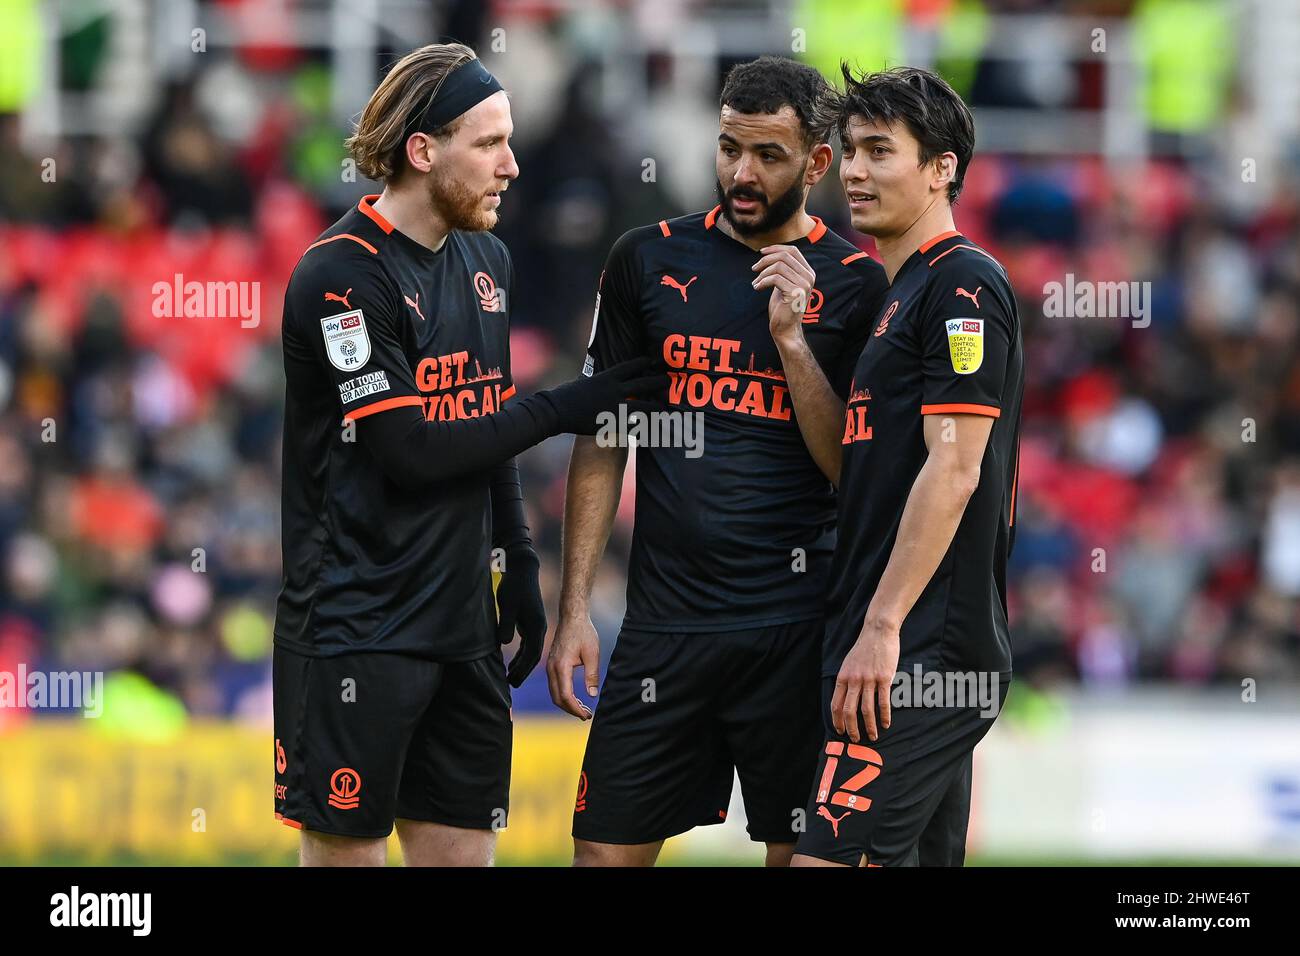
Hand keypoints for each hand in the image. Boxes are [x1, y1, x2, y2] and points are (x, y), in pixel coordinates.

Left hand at [495, 546, 545, 687]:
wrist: (523, 570)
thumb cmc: (514, 587)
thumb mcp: (508, 605)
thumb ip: (506, 624)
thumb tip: (504, 644)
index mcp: (536, 626)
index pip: (531, 654)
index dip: (522, 670)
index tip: (513, 682)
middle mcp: (539, 628)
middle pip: (532, 656)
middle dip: (523, 672)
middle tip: (511, 686)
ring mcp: (535, 626)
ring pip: (530, 651)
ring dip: (521, 665)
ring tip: (511, 679)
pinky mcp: (529, 623)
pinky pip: (527, 644)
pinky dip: (520, 656)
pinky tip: (512, 664)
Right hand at [543, 357, 665, 434]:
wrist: (557, 410)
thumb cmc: (567, 394)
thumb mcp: (584, 381)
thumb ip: (596, 379)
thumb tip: (597, 374)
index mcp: (607, 377)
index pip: (630, 366)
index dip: (644, 362)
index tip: (653, 360)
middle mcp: (614, 390)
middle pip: (643, 384)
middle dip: (658, 382)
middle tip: (669, 381)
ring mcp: (614, 407)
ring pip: (643, 406)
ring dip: (656, 407)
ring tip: (666, 408)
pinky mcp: (612, 423)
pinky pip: (632, 426)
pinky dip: (643, 428)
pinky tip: (652, 430)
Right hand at [545, 611, 600, 719]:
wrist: (572, 617)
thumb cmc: (584, 633)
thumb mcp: (592, 654)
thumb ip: (592, 675)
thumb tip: (592, 695)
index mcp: (561, 666)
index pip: (565, 696)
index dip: (575, 709)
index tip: (587, 715)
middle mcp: (552, 668)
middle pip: (557, 698)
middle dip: (571, 710)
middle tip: (586, 715)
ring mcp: (550, 666)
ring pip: (554, 693)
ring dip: (567, 704)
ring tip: (582, 709)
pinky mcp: (551, 664)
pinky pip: (554, 685)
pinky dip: (563, 695)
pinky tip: (575, 697)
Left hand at [752, 244, 815, 345]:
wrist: (785, 328)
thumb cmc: (782, 307)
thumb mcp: (784, 283)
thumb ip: (783, 269)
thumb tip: (769, 252)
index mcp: (808, 272)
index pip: (793, 251)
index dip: (776, 248)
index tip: (761, 252)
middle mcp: (809, 277)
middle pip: (784, 256)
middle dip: (765, 260)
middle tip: (754, 269)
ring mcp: (804, 285)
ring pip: (778, 266)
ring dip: (762, 273)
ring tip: (756, 282)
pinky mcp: (796, 293)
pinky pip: (775, 278)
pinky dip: (762, 282)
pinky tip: (757, 288)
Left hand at [831, 618, 899, 742]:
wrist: (878, 631)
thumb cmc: (864, 648)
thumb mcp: (848, 663)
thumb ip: (846, 679)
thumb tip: (844, 696)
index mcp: (843, 677)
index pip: (836, 704)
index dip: (837, 720)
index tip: (840, 731)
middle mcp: (854, 680)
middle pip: (849, 710)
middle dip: (852, 728)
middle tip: (855, 739)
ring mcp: (869, 679)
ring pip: (867, 709)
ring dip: (869, 726)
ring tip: (873, 736)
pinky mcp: (884, 678)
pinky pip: (883, 701)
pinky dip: (885, 715)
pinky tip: (886, 724)